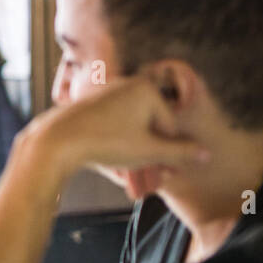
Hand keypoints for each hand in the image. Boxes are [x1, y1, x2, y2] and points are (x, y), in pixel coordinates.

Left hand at [23, 77, 210, 198]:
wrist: (56, 141)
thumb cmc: (104, 142)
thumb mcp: (148, 151)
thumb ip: (179, 152)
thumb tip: (206, 154)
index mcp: (145, 89)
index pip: (169, 125)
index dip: (168, 152)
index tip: (165, 172)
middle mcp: (126, 85)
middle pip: (150, 124)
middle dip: (151, 152)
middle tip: (150, 177)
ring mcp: (106, 93)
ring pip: (130, 126)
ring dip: (134, 151)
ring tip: (130, 174)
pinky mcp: (89, 104)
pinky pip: (111, 125)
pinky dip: (116, 142)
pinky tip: (111, 161)